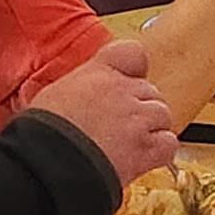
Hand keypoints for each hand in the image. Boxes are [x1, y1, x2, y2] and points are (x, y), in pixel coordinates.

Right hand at [29, 39, 177, 187]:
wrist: (52, 161)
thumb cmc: (45, 131)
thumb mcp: (56, 94)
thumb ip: (79, 89)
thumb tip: (78, 97)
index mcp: (99, 72)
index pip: (133, 53)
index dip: (136, 68)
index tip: (129, 80)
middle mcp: (122, 89)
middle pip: (149, 90)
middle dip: (141, 107)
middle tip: (124, 124)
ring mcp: (137, 118)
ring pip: (162, 114)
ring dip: (153, 128)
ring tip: (133, 142)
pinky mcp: (145, 148)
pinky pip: (169, 143)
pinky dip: (161, 150)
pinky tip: (144, 157)